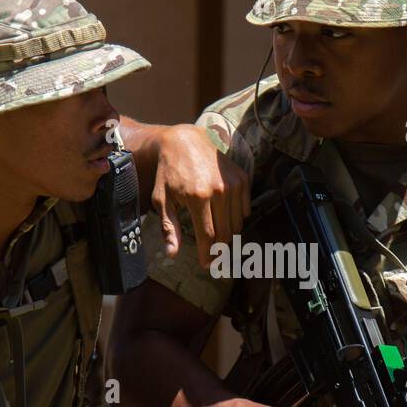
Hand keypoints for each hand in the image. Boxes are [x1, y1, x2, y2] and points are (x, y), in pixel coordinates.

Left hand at [150, 123, 250, 266]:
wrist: (185, 140)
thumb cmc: (169, 171)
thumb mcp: (162, 198)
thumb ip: (169, 227)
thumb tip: (172, 254)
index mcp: (198, 197)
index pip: (208, 236)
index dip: (208, 254)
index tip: (206, 265)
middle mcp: (219, 191)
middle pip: (225, 233)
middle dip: (219, 249)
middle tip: (212, 257)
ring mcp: (233, 184)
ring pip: (237, 224)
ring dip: (228, 235)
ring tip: (216, 239)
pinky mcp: (242, 178)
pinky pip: (245, 210)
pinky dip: (237, 218)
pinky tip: (224, 218)